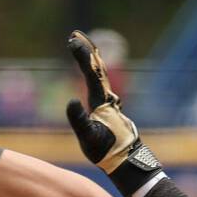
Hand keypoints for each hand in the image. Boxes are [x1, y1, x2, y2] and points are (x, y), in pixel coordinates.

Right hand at [65, 30, 162, 196]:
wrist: (126, 161)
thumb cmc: (106, 151)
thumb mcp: (88, 137)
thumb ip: (79, 120)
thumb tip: (70, 101)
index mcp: (102, 100)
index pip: (91, 72)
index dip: (81, 56)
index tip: (71, 40)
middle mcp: (108, 98)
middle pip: (97, 68)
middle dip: (86, 51)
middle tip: (75, 35)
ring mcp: (110, 103)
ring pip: (101, 75)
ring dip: (91, 60)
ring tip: (83, 49)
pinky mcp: (110, 110)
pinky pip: (101, 85)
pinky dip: (95, 74)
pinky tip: (93, 75)